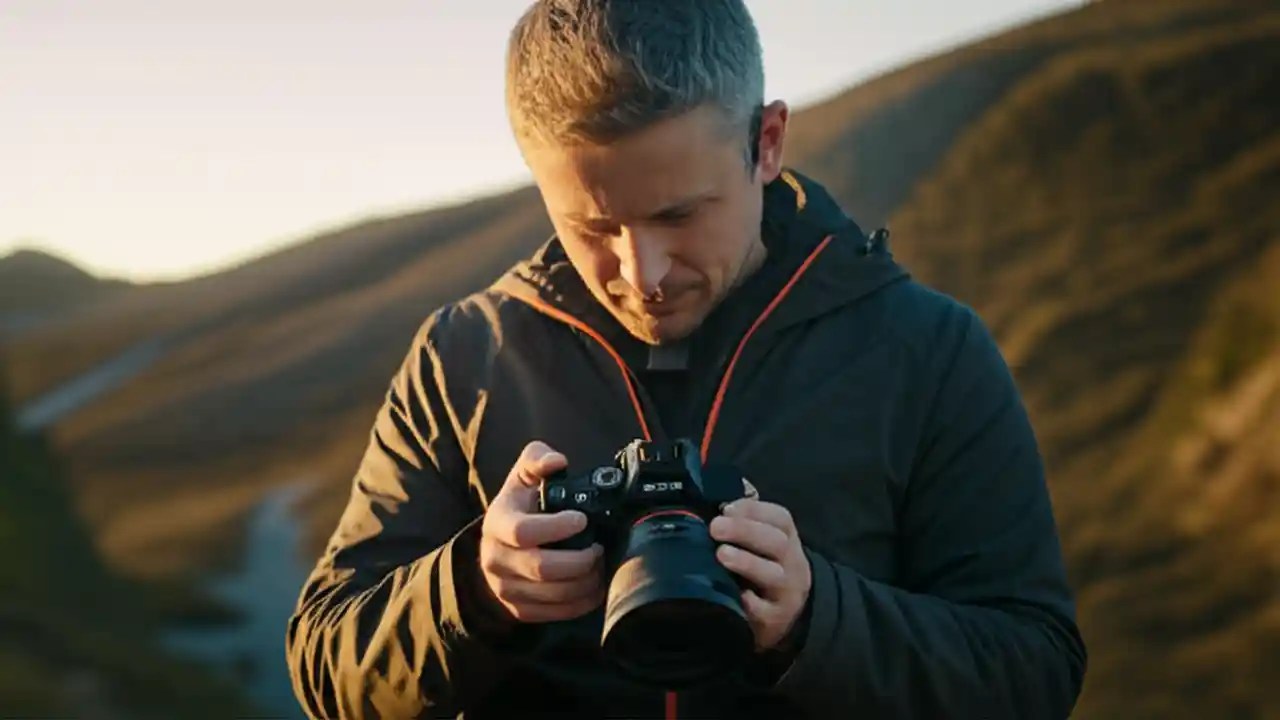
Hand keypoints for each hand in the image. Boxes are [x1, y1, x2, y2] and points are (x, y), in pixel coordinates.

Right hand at [478, 441, 605, 622]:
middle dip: (580, 559)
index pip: (523, 531)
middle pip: (543, 568)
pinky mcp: (520, 610)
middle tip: (599, 546)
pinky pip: (557, 613)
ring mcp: (506, 589)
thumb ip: (538, 459)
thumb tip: (556, 462)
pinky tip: (595, 584)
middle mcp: (495, 560)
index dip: (557, 527)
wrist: (498, 547)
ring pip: (554, 594)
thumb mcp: (523, 477)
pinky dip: (583, 601)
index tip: (582, 520)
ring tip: (600, 564)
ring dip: (586, 581)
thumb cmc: (519, 507)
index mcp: (497, 524)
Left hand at [709, 495, 811, 650]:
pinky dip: (747, 602)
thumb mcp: (761, 540)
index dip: (754, 510)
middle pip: (776, 542)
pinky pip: (762, 610)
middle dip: (745, 531)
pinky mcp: (774, 620)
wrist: (785, 614)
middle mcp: (792, 563)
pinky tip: (731, 593)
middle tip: (716, 527)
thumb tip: (729, 485)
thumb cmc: (764, 567)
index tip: (726, 507)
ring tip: (722, 554)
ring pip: (772, 575)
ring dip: (747, 562)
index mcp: (787, 538)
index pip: (780, 518)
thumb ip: (746, 514)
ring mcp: (785, 593)